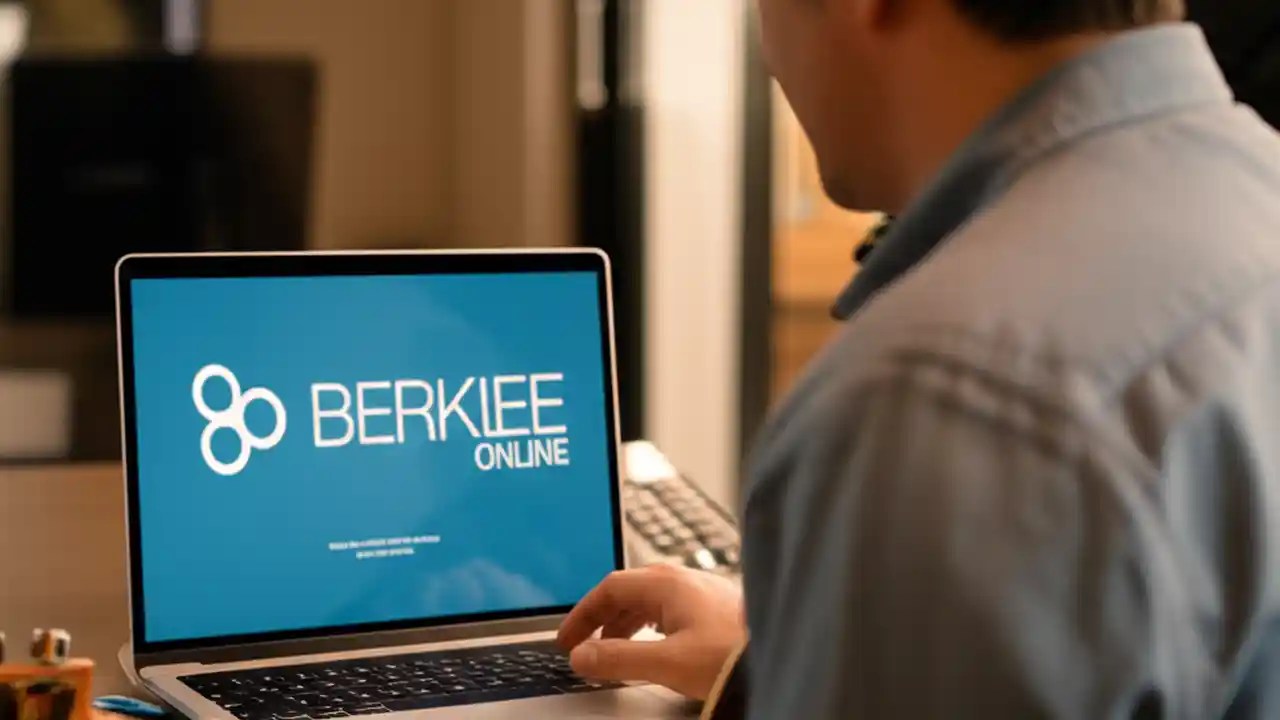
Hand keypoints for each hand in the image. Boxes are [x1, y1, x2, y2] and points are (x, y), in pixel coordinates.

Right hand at [556, 564, 744, 699]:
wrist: (780, 658)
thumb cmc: (732, 656)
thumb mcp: (667, 663)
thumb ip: (619, 659)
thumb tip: (583, 657)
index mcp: (667, 583)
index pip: (609, 589)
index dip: (582, 614)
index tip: (567, 639)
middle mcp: (683, 580)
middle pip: (627, 591)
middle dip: (600, 620)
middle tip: (583, 647)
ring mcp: (700, 591)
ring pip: (648, 600)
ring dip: (622, 625)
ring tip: (612, 652)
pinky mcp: (713, 608)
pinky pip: (668, 609)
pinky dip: (646, 627)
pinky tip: (650, 646)